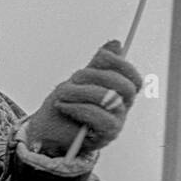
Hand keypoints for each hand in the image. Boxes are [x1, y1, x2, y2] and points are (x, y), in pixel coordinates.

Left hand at [26, 41, 141, 157]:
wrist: (46, 133)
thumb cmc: (65, 105)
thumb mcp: (80, 80)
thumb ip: (98, 64)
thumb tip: (116, 44)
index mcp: (119, 95)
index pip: (134, 79)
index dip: (121, 64)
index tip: (100, 55)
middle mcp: (122, 110)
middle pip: (126, 88)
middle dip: (98, 76)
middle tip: (75, 77)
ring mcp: (116, 124)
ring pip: (110, 100)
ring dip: (82, 91)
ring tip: (62, 92)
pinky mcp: (105, 137)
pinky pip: (100, 117)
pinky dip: (79, 108)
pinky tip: (63, 105)